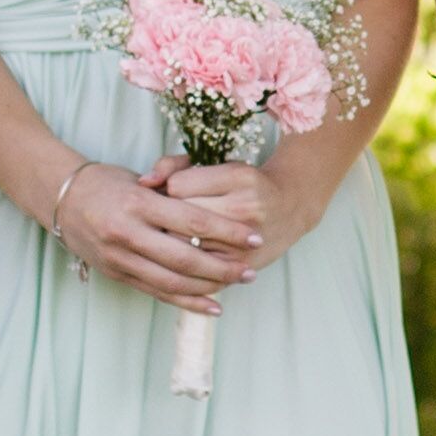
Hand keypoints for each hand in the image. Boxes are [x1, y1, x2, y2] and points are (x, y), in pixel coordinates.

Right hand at [53, 158, 256, 303]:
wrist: (60, 198)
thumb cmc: (107, 182)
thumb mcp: (140, 176)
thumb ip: (175, 186)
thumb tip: (214, 202)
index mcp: (138, 202)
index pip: (191, 220)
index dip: (226, 231)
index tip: (253, 237)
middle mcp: (127, 232)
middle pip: (184, 258)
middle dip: (222, 267)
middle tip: (251, 270)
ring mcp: (119, 257)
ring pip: (172, 282)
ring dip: (209, 287)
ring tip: (236, 284)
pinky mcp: (117, 274)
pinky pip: (157, 293)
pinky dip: (186, 302)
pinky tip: (212, 306)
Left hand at [159, 160, 280, 279]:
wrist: (291, 209)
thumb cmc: (245, 184)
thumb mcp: (216, 164)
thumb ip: (174, 165)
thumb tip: (144, 182)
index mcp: (238, 178)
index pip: (177, 187)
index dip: (166, 192)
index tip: (170, 195)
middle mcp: (244, 208)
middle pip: (179, 219)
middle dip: (163, 220)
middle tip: (164, 219)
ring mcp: (245, 241)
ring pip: (184, 247)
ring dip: (170, 244)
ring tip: (170, 238)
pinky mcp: (243, 265)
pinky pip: (201, 272)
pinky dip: (185, 268)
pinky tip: (179, 261)